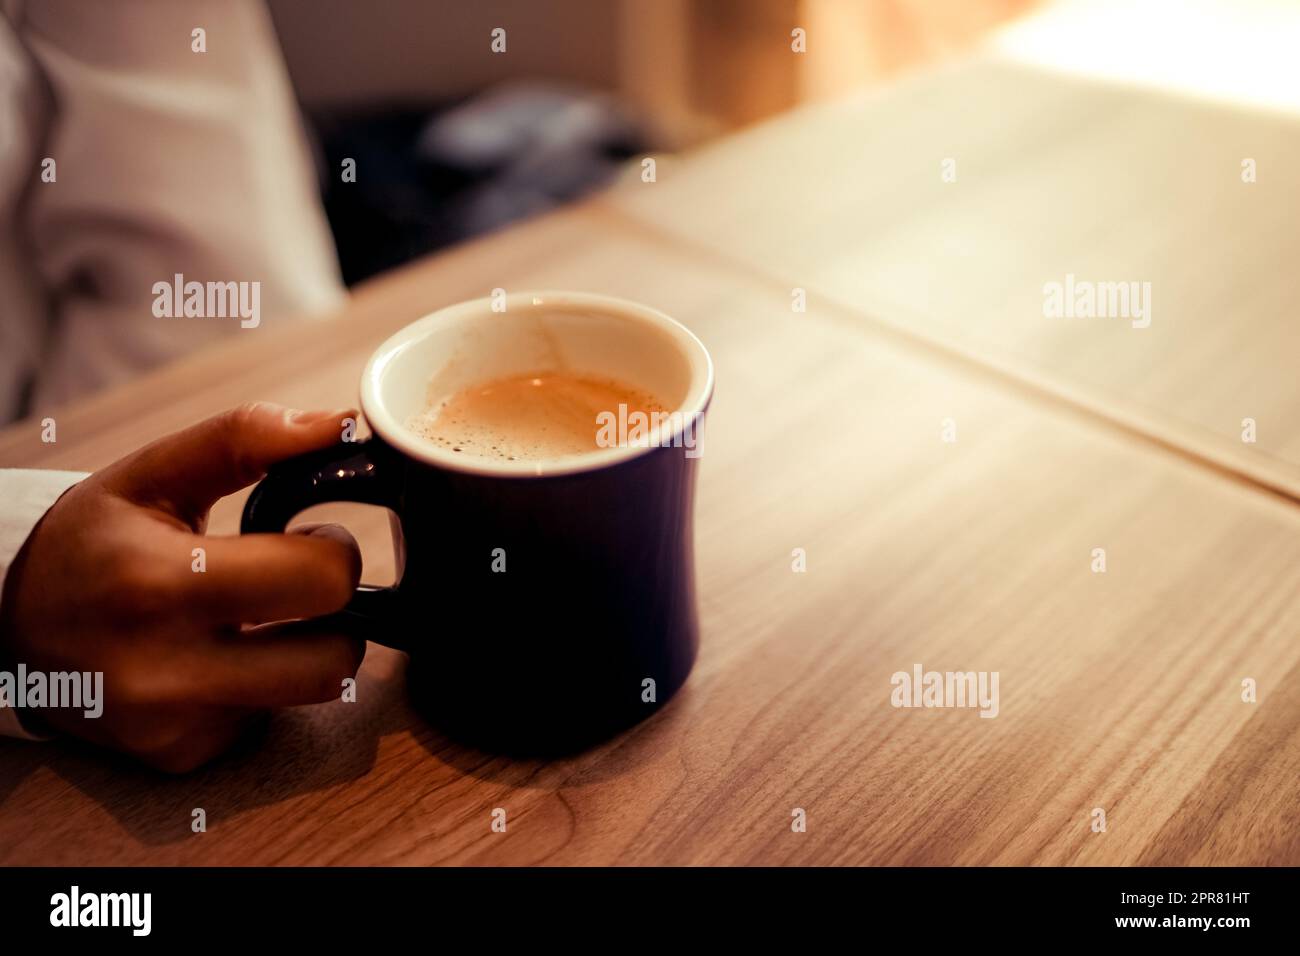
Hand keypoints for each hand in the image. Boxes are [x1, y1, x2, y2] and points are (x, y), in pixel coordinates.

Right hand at [0, 402, 365, 771]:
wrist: (10, 623)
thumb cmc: (92, 540)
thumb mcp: (154, 472)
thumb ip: (247, 438)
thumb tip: (344, 425)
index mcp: (162, 582)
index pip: (320, 581)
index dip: (334, 551)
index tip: (311, 538)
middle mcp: (165, 669)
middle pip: (334, 659)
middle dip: (337, 612)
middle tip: (298, 584)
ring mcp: (173, 722)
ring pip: (314, 694)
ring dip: (310, 651)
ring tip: (264, 617)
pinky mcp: (179, 755)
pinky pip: (269, 719)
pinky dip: (262, 684)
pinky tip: (219, 657)